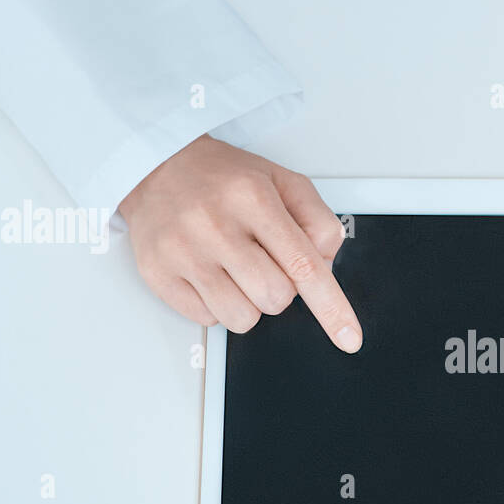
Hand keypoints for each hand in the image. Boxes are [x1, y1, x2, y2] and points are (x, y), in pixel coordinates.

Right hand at [118, 134, 360, 349]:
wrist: (154, 165)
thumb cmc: (223, 178)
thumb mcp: (281, 181)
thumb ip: (316, 221)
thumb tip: (326, 266)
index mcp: (252, 198)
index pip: (303, 266)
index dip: (331, 308)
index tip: (349, 339)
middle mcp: (214, 224)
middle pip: (276, 299)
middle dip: (280, 290)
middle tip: (262, 261)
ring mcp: (182, 251)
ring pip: (242, 318)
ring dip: (248, 303)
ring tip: (234, 268)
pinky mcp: (157, 274)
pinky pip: (207, 320)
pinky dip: (216, 305)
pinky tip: (208, 272)